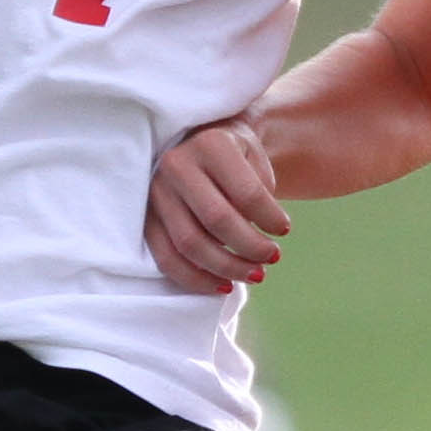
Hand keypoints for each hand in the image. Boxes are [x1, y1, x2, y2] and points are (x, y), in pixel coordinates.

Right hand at [144, 113, 289, 295]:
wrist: (200, 146)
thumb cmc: (236, 158)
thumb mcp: (255, 161)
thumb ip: (259, 195)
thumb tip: (256, 245)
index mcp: (211, 144)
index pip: (245, 192)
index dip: (269, 218)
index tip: (284, 231)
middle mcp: (177, 165)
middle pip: (216, 219)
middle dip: (250, 247)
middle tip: (273, 257)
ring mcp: (156, 193)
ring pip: (190, 244)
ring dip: (227, 267)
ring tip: (255, 274)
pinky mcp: (146, 219)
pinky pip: (167, 259)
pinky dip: (196, 279)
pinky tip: (224, 285)